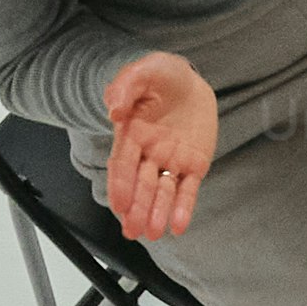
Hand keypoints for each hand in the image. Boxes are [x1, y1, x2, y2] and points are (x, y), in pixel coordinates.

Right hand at [99, 53, 218, 241]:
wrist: (189, 81)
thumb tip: (113, 110)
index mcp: (131, 134)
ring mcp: (171, 161)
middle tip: (133, 231)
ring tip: (154, 234)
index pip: (123, 164)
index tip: (119, 206)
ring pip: (163, 191)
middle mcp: (149, 152)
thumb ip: (126, 88)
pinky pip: (188, 190)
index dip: (121, 186)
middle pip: (141, 185)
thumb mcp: (144, 72)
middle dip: (138, 208)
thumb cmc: (161, 75)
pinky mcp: (193, 165)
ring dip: (157, 213)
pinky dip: (183, 208)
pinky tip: (178, 226)